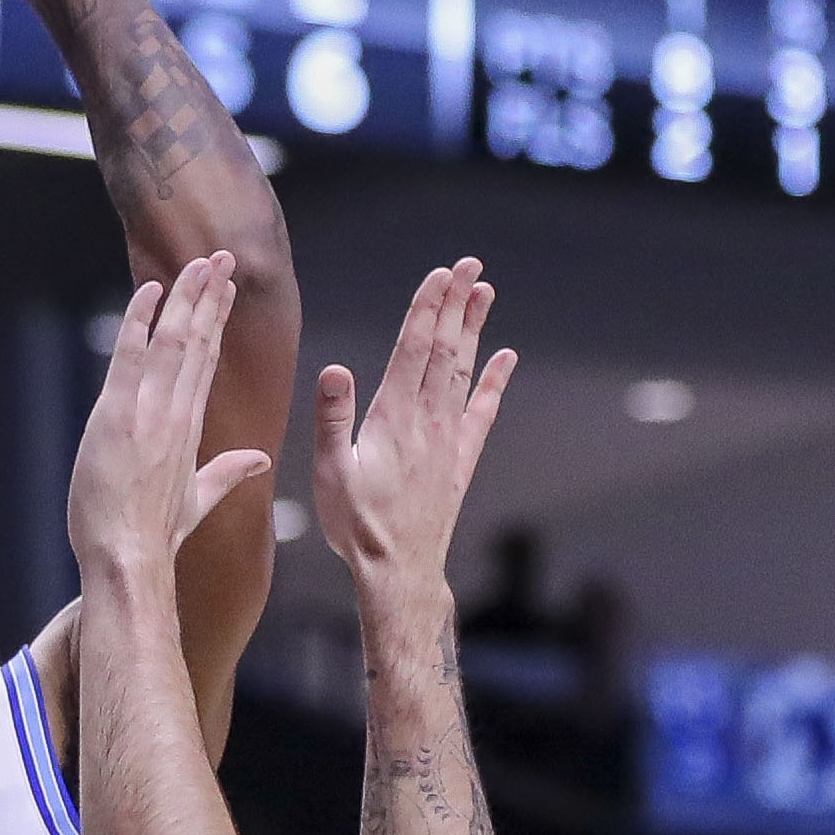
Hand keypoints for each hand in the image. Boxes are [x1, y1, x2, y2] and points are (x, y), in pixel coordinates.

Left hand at [70, 253, 274, 580]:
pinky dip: (139, 322)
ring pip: (173, 342)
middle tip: (221, 256)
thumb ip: (228, 472)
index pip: (207, 362)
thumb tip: (259, 459)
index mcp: (191, 428)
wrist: (130, 559)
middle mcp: (176, 413)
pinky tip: (150, 290)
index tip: (225, 287)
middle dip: (209, 296)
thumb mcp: (198, 500)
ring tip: (198, 262)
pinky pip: (130, 357)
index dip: (216, 320)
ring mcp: (149, 413)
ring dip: (184, 298)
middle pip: (197, 342)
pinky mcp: (118, 417)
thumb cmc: (156, 536)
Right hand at [313, 260, 516, 586]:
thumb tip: (335, 368)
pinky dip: (494, 382)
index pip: (414, 349)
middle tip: (469, 265)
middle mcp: (428, 421)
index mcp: (395, 418)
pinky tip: (505, 357)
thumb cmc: (358, 525)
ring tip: (485, 292)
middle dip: (456, 304)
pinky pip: (482, 412)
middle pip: (445, 349)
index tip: (440, 273)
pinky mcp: (460, 460)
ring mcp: (449, 439)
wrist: (400, 570)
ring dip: (474, 330)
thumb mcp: (329, 472)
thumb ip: (332, 419)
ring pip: (465, 372)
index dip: (428, 307)